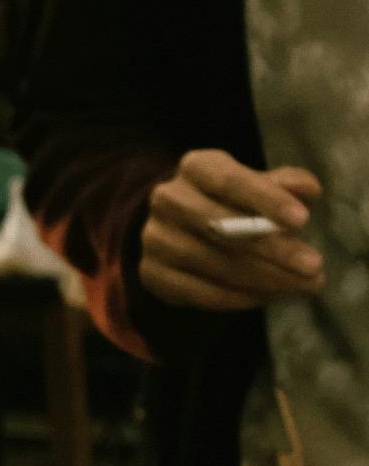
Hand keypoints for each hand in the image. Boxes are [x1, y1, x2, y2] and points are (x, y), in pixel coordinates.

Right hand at [144, 148, 327, 312]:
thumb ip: (287, 184)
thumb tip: (307, 190)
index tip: (302, 221)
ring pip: (212, 262)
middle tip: (313, 267)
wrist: (185, 230)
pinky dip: (240, 298)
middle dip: (272, 249)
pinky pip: (198, 291)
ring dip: (264, 279)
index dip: (266, 200)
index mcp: (197, 168)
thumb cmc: (236, 203)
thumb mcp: (262, 185)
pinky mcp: (152, 273)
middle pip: (220, 226)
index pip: (230, 181)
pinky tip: (270, 297)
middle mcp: (168, 199)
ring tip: (303, 287)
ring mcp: (155, 237)